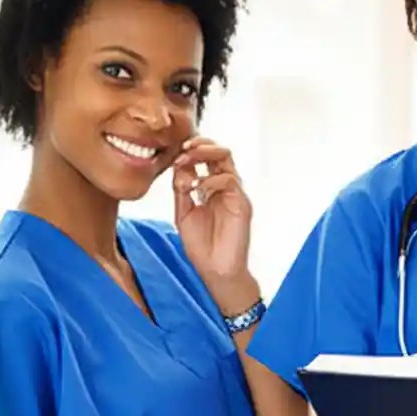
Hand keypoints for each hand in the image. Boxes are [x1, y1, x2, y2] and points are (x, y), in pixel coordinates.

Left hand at [172, 137, 256, 312]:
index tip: (174, 152)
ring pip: (227, 159)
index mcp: (211, 188)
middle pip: (219, 152)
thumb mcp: (183, 213)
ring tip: (187, 159)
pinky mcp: (242, 204)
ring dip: (205, 154)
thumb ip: (181, 190)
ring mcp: (235, 194)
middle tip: (183, 148)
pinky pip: (229, 180)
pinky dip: (210, 180)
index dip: (191, 150)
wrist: (216, 270)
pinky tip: (198, 191)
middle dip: (200, 145)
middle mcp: (225, 187)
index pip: (206, 158)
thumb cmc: (202, 246)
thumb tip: (179, 167)